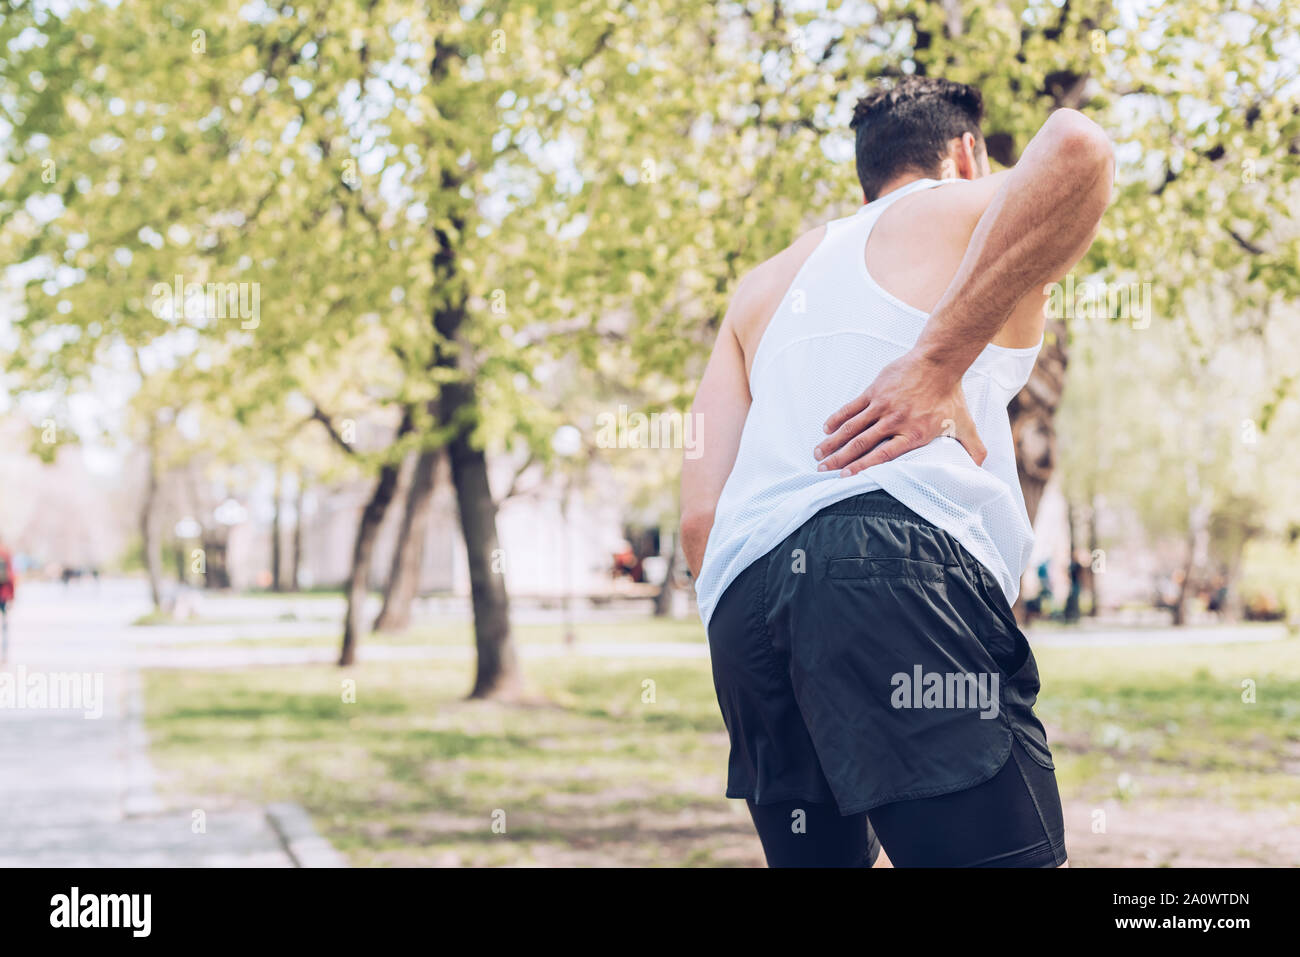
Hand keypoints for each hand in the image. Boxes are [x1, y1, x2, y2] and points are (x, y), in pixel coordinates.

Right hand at [813, 351, 986, 475]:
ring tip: (818, 455)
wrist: (939, 361)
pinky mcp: (874, 390)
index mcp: (912, 434)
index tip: (843, 478)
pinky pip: (851, 408)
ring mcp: (882, 405)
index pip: (881, 456)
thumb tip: (981, 471)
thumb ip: (973, 450)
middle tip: (822, 471)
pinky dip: (837, 419)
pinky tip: (826, 429)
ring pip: (851, 428)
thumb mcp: (965, 425)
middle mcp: (894, 421)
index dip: (860, 468)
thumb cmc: (951, 396)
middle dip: (839, 459)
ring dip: (832, 442)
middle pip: (860, 444)